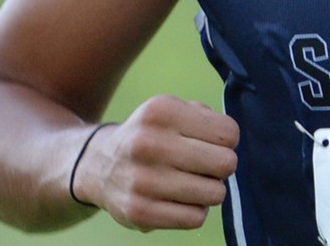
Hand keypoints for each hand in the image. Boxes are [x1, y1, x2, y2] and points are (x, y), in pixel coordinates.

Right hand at [73, 95, 239, 230]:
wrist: (99, 165)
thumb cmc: (151, 136)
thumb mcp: (170, 110)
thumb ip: (205, 116)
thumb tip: (231, 141)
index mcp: (162, 111)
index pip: (229, 132)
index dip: (227, 140)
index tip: (211, 143)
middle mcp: (150, 143)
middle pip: (226, 164)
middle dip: (222, 166)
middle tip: (206, 166)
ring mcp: (143, 180)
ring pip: (214, 194)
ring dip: (210, 190)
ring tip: (192, 182)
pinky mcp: (140, 212)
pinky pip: (195, 218)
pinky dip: (194, 211)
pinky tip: (179, 200)